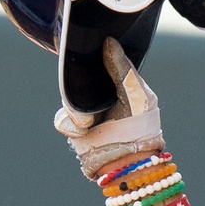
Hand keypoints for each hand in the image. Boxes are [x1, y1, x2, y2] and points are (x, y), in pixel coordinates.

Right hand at [55, 39, 165, 177]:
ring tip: (91, 123)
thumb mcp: (137, 92)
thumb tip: (108, 41)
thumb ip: (122, 68)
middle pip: (77, 79)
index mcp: (115, 82)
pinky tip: (85, 131)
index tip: (89, 59)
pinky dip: (71, 125)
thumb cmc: (141, 127)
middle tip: (92, 98)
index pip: (96, 63)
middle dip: (81, 88)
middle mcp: (99, 95)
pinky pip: (62, 120)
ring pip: (68, 100)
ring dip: (77, 112)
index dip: (90, 60)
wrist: (129, 164)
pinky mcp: (76, 131)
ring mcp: (86, 113)